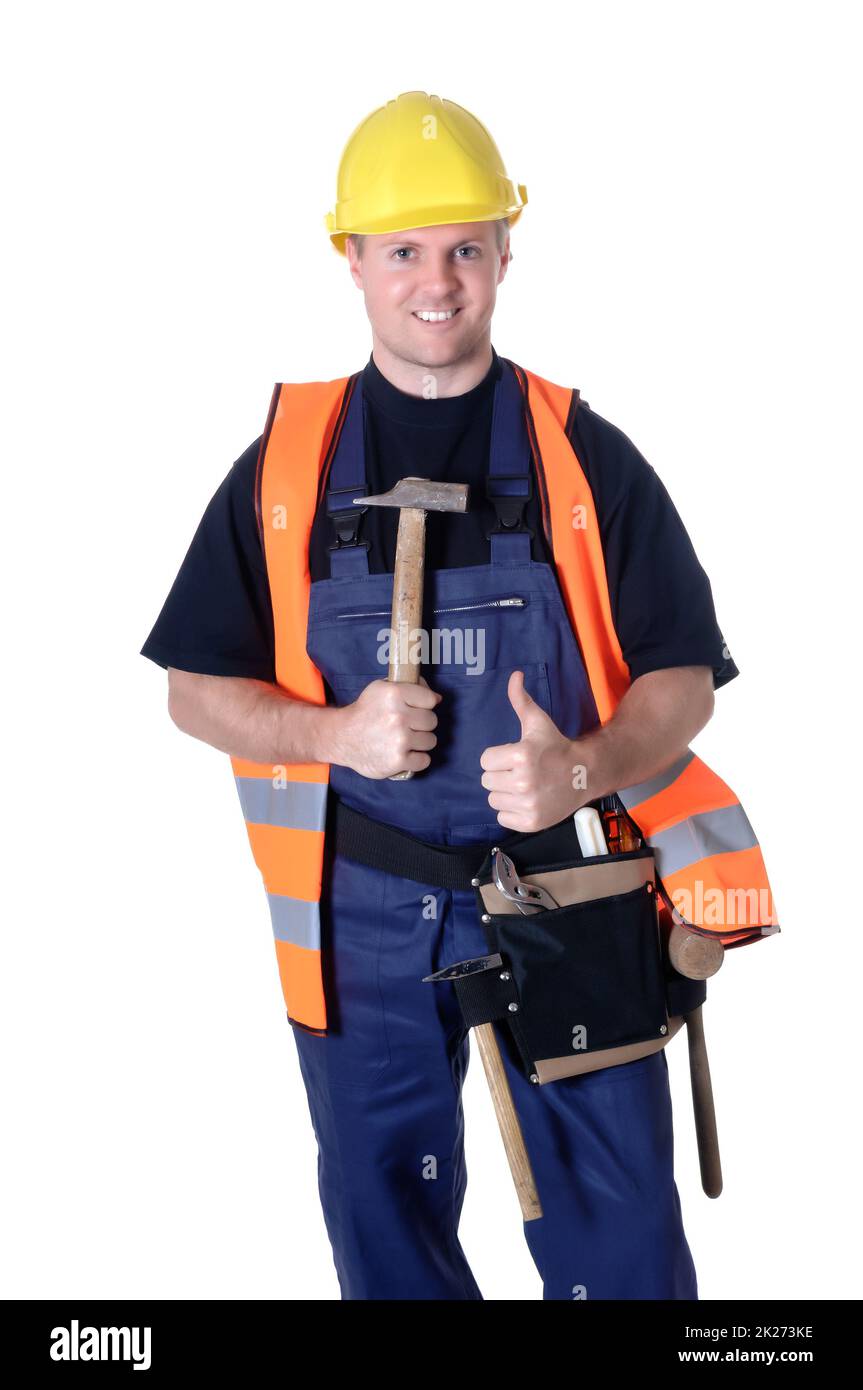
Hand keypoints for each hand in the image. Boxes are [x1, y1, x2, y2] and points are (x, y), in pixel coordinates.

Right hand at [335, 675, 440, 778]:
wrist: (342, 738)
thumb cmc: (365, 712)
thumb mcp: (381, 688)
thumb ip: (409, 687)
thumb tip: (437, 698)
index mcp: (394, 694)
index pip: (430, 699)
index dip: (423, 705)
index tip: (412, 709)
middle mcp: (398, 716)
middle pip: (432, 721)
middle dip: (421, 724)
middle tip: (405, 726)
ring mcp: (399, 740)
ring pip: (431, 741)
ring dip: (420, 742)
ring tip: (403, 740)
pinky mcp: (398, 761)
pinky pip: (424, 760)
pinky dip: (416, 759)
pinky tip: (404, 754)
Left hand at [480, 670, 580, 831]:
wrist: (584, 774)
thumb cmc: (556, 746)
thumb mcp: (538, 722)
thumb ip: (521, 700)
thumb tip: (514, 675)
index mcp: (521, 755)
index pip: (485, 760)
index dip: (498, 757)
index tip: (516, 757)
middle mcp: (524, 781)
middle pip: (487, 781)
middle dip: (501, 775)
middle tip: (521, 772)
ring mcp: (528, 804)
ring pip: (493, 800)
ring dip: (505, 794)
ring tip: (525, 786)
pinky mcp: (531, 822)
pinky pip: (502, 818)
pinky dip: (512, 812)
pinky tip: (528, 801)